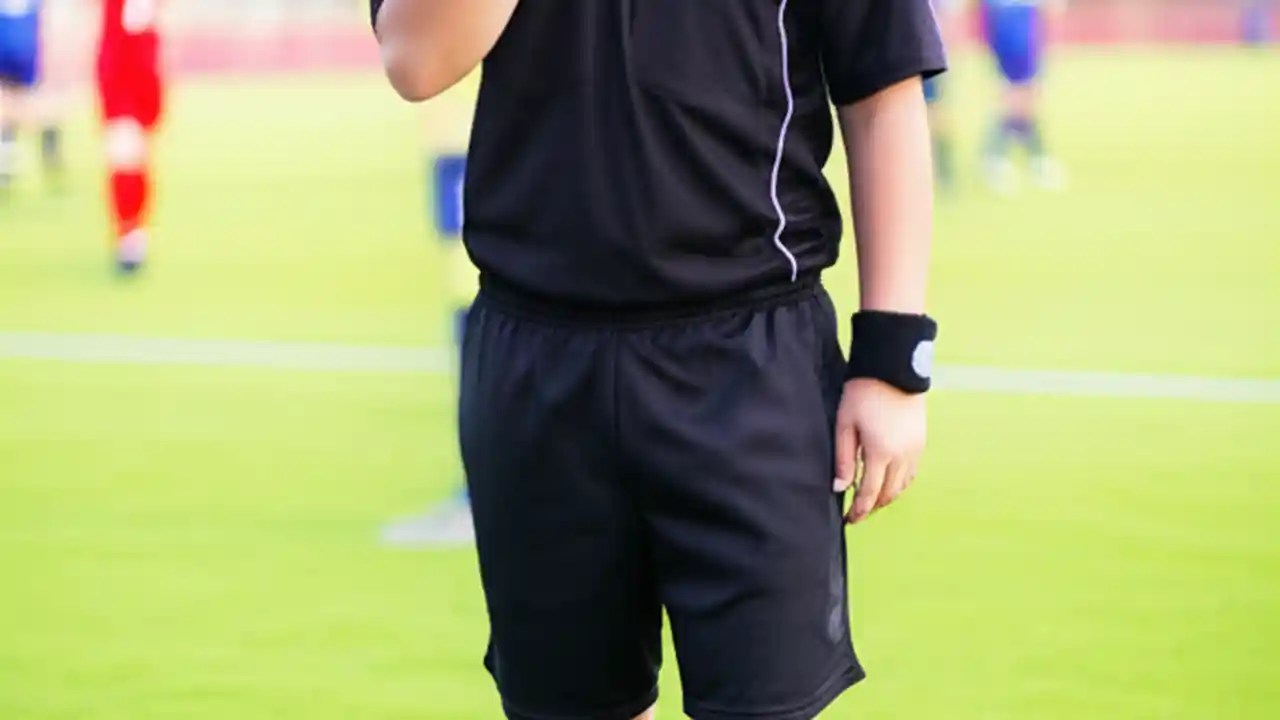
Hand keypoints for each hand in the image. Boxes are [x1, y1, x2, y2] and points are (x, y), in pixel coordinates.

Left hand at [832, 378, 926, 523]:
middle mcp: (901, 457)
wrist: (892, 370)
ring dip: (887, 496)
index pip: (869, 493)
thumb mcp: (845, 425)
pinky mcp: (921, 442)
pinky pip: (911, 473)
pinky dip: (900, 484)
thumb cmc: (862, 394)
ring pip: (902, 486)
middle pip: (888, 494)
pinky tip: (889, 482)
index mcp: (880, 453)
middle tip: (858, 513)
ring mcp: (914, 450)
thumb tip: (840, 488)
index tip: (849, 520)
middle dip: (873, 507)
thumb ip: (842, 459)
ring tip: (872, 500)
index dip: (859, 511)